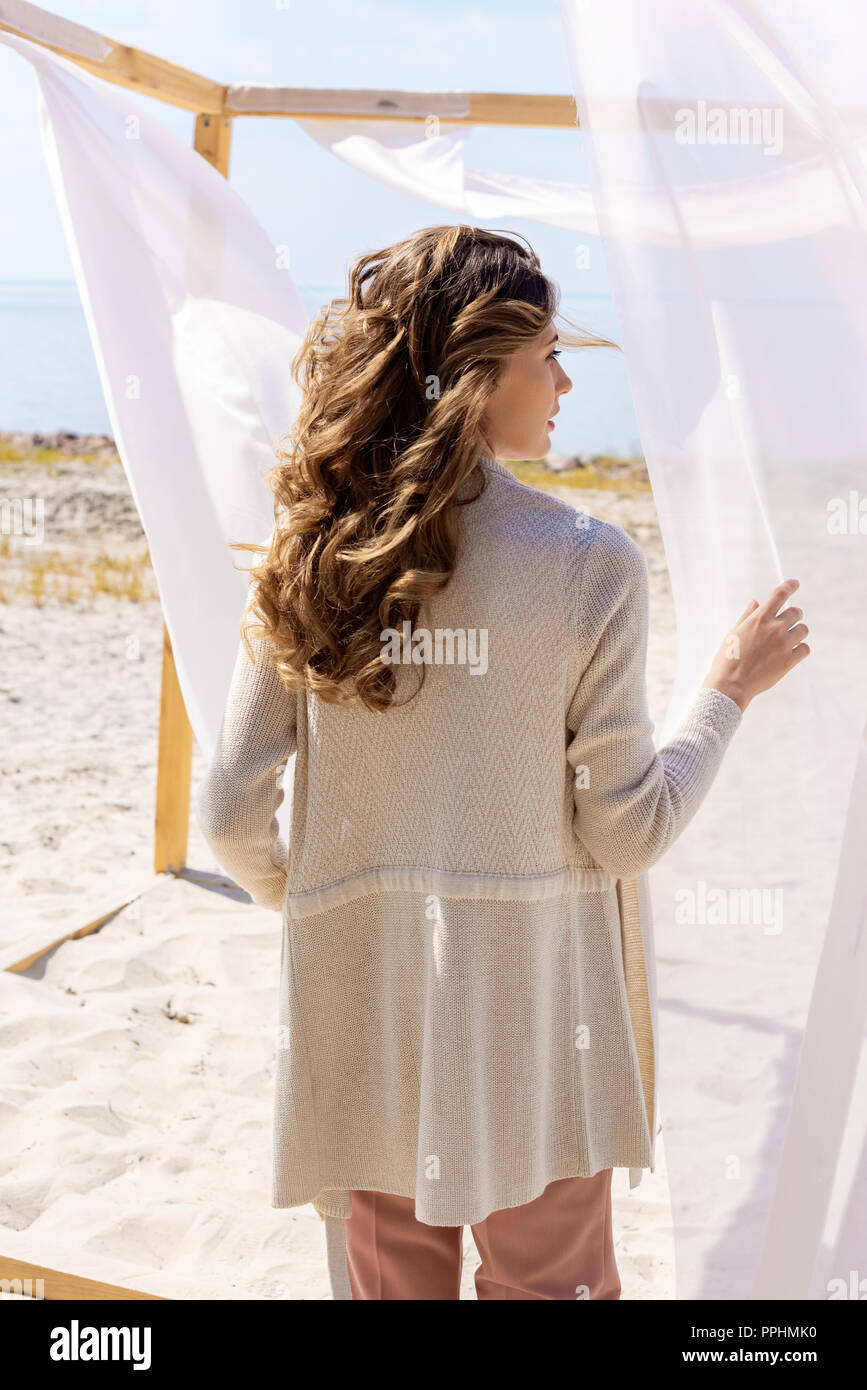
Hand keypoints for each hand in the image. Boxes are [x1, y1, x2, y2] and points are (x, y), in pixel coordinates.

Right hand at [701, 578, 809, 713]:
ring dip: (797, 633)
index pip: (779, 595)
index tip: (795, 583)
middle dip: (793, 616)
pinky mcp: (789, 661)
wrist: (731, 684)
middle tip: (786, 624)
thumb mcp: (733, 633)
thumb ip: (747, 616)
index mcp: (759, 619)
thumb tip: (756, 602)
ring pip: (803, 630)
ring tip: (787, 641)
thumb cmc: (728, 658)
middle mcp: (774, 628)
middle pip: (796, 612)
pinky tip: (790, 653)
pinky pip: (805, 649)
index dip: (789, 586)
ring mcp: (783, 644)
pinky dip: (800, 649)